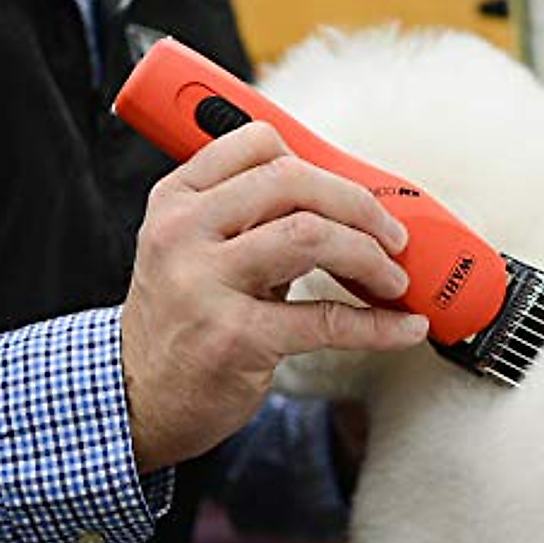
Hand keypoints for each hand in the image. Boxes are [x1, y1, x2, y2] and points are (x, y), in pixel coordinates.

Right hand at [120, 122, 428, 472]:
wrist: (140, 398)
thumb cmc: (183, 320)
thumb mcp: (195, 251)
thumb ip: (252, 218)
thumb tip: (344, 204)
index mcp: (176, 201)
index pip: (257, 144)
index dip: (320, 163)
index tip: (353, 192)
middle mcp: (184, 232)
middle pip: (292, 182)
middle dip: (359, 205)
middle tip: (391, 236)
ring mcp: (205, 284)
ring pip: (311, 236)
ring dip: (370, 256)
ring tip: (392, 279)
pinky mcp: (235, 338)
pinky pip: (326, 319)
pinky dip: (378, 325)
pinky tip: (403, 328)